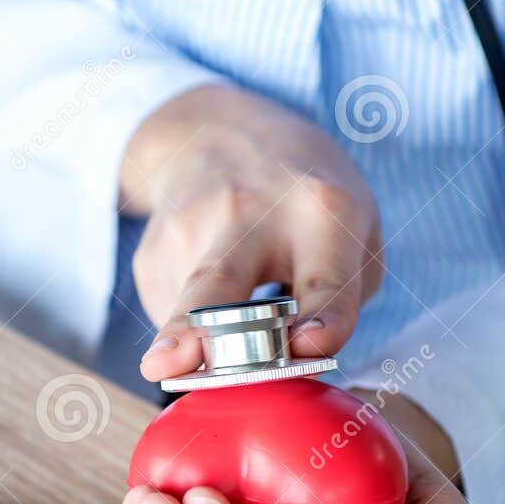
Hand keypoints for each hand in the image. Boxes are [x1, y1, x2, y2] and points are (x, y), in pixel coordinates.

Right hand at [120, 85, 382, 382]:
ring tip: (220, 325)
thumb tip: (289, 367)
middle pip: (218, 283)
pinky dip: (192, 326)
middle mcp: (250, 213)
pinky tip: (208, 290)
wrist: (222, 135)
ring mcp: (189, 227)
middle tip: (171, 366)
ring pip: (183, 312)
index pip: (324, 280)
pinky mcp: (151, 252)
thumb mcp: (354, 232)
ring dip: (199, 345)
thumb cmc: (306, 201)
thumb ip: (339, 302)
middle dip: (195, 330)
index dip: (321, 319)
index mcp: (321, 213)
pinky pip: (170, 315)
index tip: (308, 348)